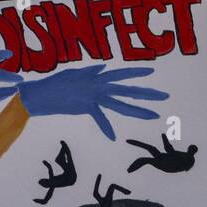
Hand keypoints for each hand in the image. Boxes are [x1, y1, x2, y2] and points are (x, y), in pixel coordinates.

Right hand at [18, 65, 168, 139]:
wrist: (41, 94)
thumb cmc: (55, 84)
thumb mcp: (75, 75)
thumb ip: (89, 73)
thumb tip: (102, 69)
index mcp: (97, 78)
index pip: (121, 74)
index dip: (137, 73)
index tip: (152, 72)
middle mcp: (99, 86)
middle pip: (128, 90)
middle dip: (147, 93)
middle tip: (165, 96)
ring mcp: (94, 96)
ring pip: (120, 104)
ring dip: (138, 110)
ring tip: (154, 115)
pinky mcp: (85, 106)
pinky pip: (99, 118)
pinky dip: (105, 127)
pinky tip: (114, 137)